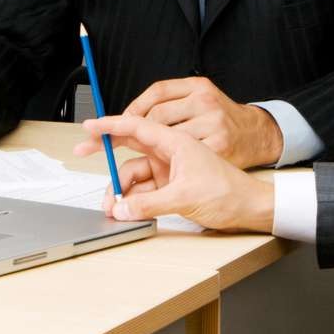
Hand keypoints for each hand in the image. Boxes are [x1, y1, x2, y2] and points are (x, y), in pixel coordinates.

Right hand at [74, 115, 275, 231]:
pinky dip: (132, 198)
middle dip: (106, 151)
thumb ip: (149, 204)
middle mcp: (170, 152)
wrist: (251, 208)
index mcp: (176, 142)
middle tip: (82, 152)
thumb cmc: (229, 192)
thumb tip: (121, 208)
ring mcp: (170, 169)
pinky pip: (144, 189)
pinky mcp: (171, 186)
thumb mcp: (185, 197)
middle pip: (130, 145)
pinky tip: (125, 209)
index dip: (111, 124)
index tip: (90, 125)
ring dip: (120, 188)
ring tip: (111, 207)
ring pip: (134, 173)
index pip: (136, 127)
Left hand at [123, 76, 283, 168]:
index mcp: (198, 86)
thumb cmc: (222, 120)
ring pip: (167, 136)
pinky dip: (169, 162)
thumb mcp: (199, 100)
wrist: (258, 135)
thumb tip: (128, 119)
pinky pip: (183, 156)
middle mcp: (206, 101)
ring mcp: (213, 124)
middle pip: (157, 114)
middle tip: (116, 140)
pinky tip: (165, 166)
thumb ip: (169, 105)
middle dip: (133, 130)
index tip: (117, 120)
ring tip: (139, 154)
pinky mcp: (219, 147)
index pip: (158, 91)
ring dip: (150, 148)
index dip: (134, 106)